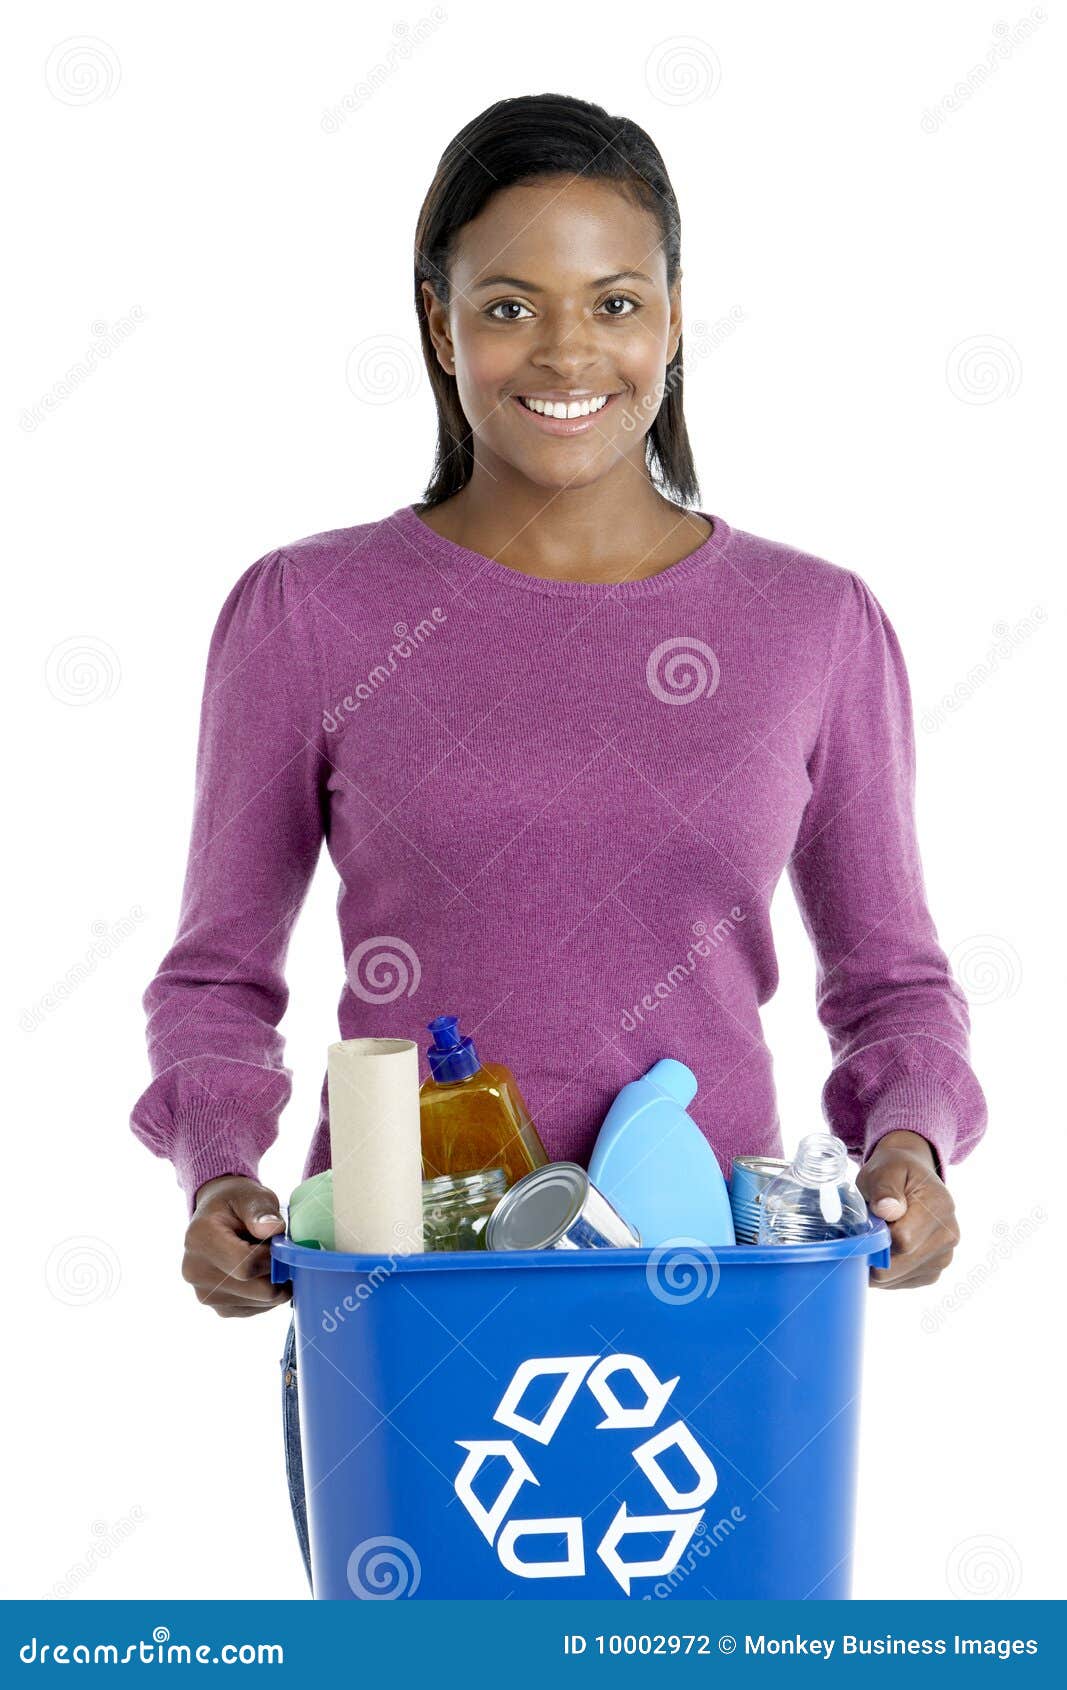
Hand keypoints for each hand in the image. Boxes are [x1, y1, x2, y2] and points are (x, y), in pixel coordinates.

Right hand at [182, 1174, 290, 1316]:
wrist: (216, 1217)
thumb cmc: (236, 1203)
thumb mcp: (249, 1196)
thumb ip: (261, 1211)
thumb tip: (274, 1230)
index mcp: (200, 1239)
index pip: (246, 1264)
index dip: (273, 1256)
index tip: (278, 1241)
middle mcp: (196, 1272)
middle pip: (259, 1289)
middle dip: (279, 1270)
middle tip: (279, 1251)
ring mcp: (205, 1294)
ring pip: (262, 1302)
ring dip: (274, 1282)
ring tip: (264, 1258)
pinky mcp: (219, 1308)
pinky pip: (257, 1309)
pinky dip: (267, 1293)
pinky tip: (259, 1273)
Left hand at [857, 1130, 959, 1288]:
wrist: (912, 1178)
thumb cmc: (894, 1172)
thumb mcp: (886, 1169)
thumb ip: (884, 1187)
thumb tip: (887, 1210)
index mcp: (940, 1207)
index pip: (902, 1239)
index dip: (874, 1237)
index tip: (862, 1225)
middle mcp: (948, 1236)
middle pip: (898, 1264)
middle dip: (873, 1253)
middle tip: (861, 1234)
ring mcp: (943, 1257)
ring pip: (897, 1278)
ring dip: (878, 1263)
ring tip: (875, 1238)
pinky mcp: (933, 1272)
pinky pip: (901, 1283)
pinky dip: (885, 1272)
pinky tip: (883, 1250)